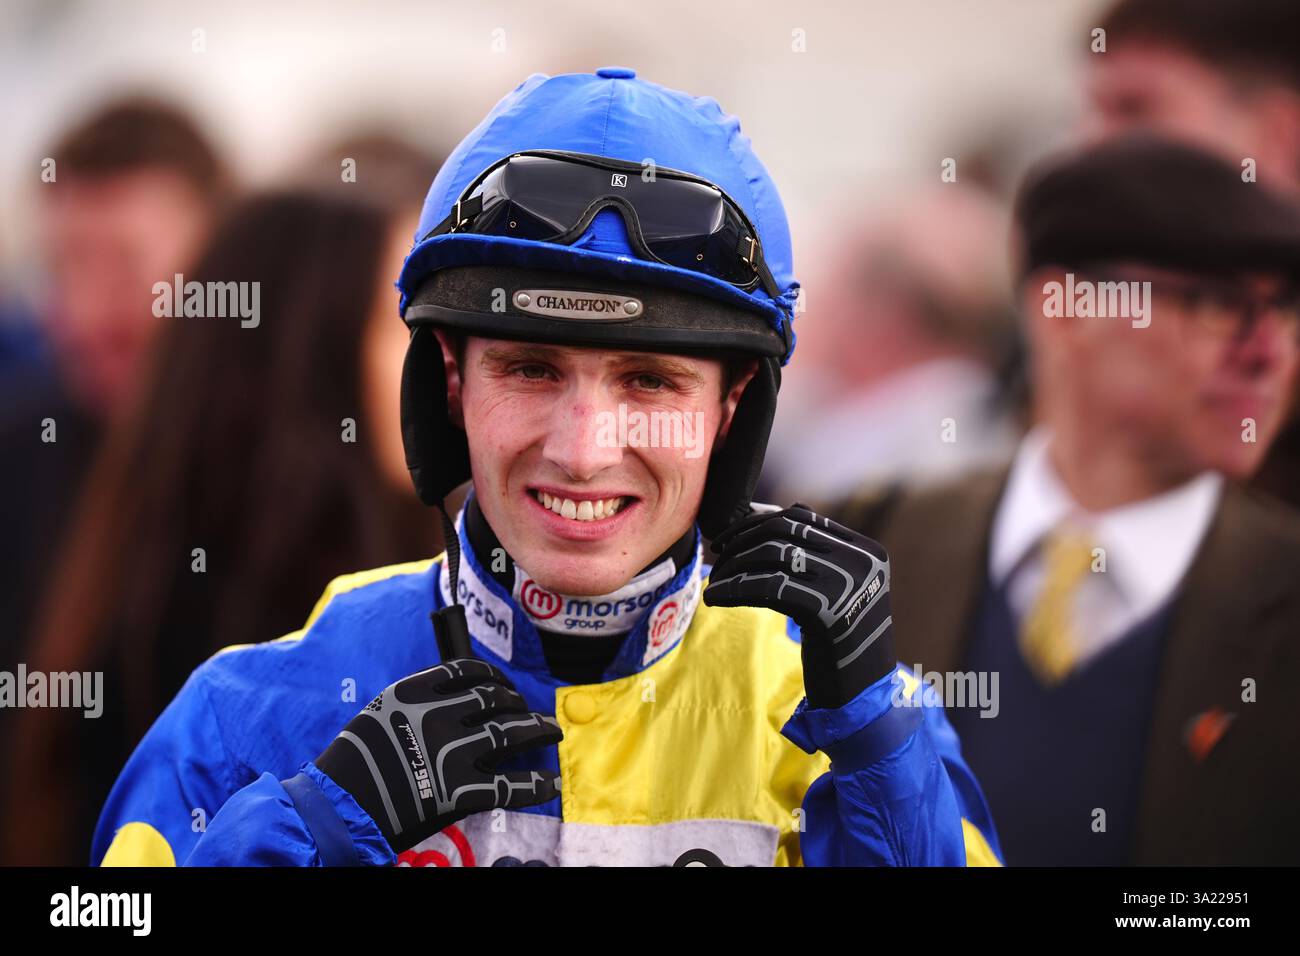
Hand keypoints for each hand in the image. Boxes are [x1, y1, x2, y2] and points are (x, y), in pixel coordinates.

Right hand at [314, 658, 561, 853]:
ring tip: (551, 731)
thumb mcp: (379, 714)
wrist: (338, 808)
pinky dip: (535, 785)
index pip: (469, 672)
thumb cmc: (353, 764)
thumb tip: (453, 697)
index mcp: (416, 692)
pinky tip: (549, 783)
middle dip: (518, 703)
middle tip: (526, 709)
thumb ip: (417, 703)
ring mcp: (453, 754)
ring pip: (511, 733)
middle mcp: (439, 716)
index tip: (503, 683)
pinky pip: (511, 786)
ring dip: (537, 730)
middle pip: (496, 699)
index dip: (494, 676)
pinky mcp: (461, 792)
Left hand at [703, 502, 895, 708]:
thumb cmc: (841, 642)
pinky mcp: (829, 614)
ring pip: (773, 556)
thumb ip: (815, 553)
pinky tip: (716, 598)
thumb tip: (778, 510)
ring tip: (715, 581)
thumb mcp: (838, 590)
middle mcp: (862, 562)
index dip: (758, 522)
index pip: (803, 518)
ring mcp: (849, 586)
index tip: (728, 537)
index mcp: (867, 550)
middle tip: (717, 557)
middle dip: (743, 540)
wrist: (861, 695)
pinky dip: (736, 589)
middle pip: (785, 531)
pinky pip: (769, 588)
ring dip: (735, 566)